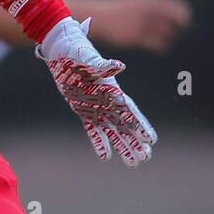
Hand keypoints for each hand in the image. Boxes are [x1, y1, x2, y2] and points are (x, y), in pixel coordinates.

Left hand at [35, 16, 156, 166]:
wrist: (62, 50)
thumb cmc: (76, 52)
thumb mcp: (88, 59)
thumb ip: (103, 66)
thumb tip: (120, 66)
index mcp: (112, 90)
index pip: (130, 112)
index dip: (140, 126)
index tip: (151, 140)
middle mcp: (108, 101)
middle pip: (125, 126)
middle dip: (135, 142)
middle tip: (146, 158)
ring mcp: (96, 107)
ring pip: (113, 131)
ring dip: (122, 146)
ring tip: (134, 163)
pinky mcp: (83, 110)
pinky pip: (93, 129)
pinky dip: (99, 142)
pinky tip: (105, 157)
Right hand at [94, 0, 191, 53]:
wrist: (97, 17)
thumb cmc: (117, 10)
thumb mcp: (135, 2)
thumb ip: (151, 5)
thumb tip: (169, 11)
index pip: (173, 3)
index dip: (183, 10)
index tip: (186, 17)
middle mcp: (146, 11)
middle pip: (173, 18)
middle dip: (181, 24)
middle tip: (183, 29)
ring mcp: (141, 24)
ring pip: (167, 32)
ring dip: (171, 37)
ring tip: (169, 39)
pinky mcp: (135, 37)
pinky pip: (156, 44)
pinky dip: (162, 47)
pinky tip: (162, 49)